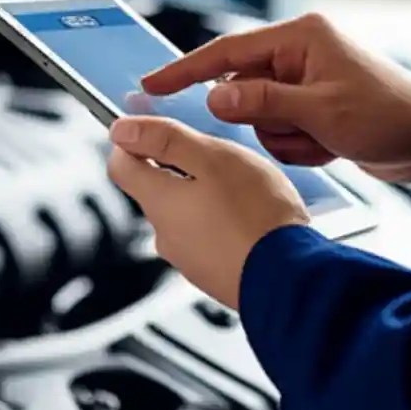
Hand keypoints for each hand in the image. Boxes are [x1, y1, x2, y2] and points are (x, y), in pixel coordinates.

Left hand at [107, 116, 307, 308]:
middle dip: (181, 170)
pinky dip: (222, 225)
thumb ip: (165, 140)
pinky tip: (252, 220)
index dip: (134, 143)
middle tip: (220, 160)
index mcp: (158, 202)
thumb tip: (122, 131)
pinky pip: (208, 239)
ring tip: (244, 192)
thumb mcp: (213, 158)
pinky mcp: (212, 275)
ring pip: (185, 215)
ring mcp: (188, 259)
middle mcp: (165, 234)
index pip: (120, 165)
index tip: (158, 132)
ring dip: (205, 198)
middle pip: (156, 190)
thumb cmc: (257, 216)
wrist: (290, 278)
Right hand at [142, 13, 410, 193]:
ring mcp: (305, 83)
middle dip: (269, 122)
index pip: (227, 53)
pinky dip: (301, 147)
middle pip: (244, 92)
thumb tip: (214, 98)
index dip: (186, 70)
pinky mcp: (312, 109)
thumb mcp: (321, 112)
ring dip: (288, 139)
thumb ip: (263, 103)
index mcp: (300, 37)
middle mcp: (299, 54)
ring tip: (325, 140)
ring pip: (260, 119)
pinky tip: (331, 147)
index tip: (150, 84)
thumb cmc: (388, 116)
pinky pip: (282, 133)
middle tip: (305, 131)